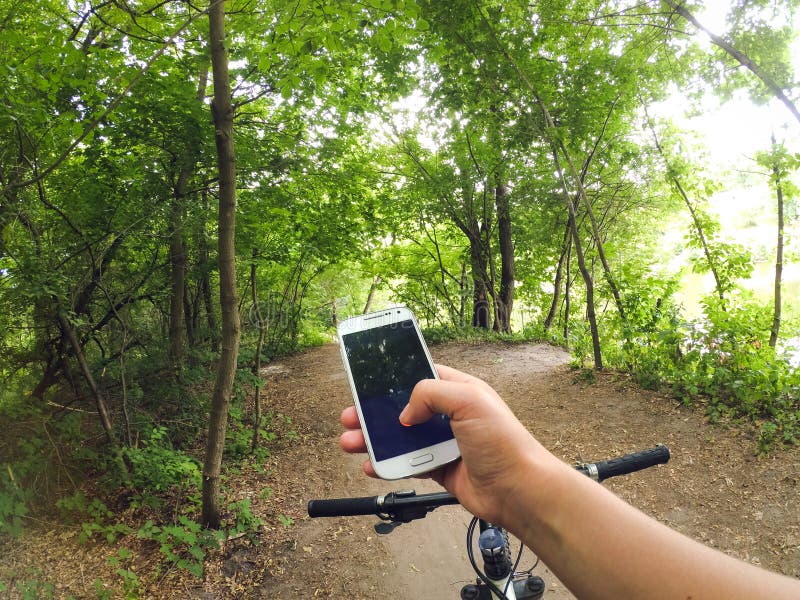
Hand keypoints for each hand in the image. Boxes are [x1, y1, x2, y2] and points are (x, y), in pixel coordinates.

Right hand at [339, 364, 558, 526]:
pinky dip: (387, 464)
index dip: (394, 380)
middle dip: (374, 413)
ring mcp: (444, 443)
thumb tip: (406, 412)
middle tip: (350, 416)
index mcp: (459, 390)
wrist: (518, 490)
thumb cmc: (503, 442)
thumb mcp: (469, 401)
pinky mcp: (440, 468)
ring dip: (374, 440)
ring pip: (401, 438)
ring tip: (349, 442)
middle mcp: (450, 415)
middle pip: (403, 409)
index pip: (420, 376)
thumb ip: (431, 394)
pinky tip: (371, 466)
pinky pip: (407, 464)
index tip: (368, 382)